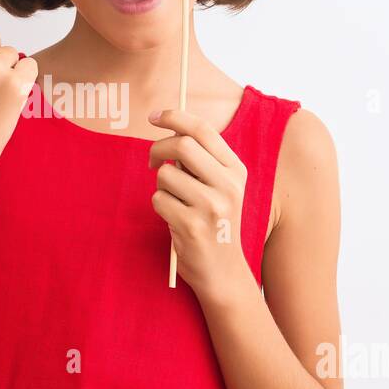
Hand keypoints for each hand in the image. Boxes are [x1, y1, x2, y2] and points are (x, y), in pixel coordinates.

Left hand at [148, 108, 251, 299]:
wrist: (224, 272)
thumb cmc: (215, 224)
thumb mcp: (221, 189)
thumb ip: (202, 160)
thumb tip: (170, 126)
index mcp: (236, 171)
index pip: (203, 130)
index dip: (175, 116)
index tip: (154, 116)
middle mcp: (228, 186)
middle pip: (181, 145)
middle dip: (158, 148)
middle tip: (152, 162)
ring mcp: (211, 206)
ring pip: (166, 174)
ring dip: (161, 185)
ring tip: (175, 202)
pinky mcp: (191, 225)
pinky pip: (158, 199)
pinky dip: (159, 206)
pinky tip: (174, 219)